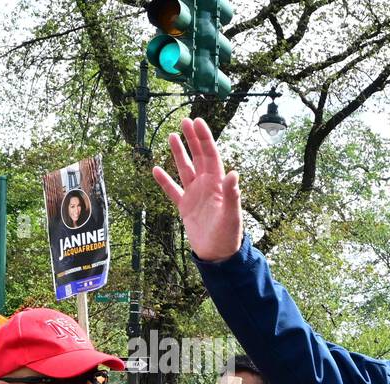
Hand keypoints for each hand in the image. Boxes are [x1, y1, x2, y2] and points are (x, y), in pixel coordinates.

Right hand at [152, 117, 244, 262]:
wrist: (218, 256)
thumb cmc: (228, 236)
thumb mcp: (231, 215)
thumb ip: (231, 195)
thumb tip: (233, 174)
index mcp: (218, 185)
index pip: (211, 156)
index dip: (204, 139)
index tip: (197, 121)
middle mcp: (207, 187)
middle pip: (199, 157)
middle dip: (192, 139)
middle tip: (184, 121)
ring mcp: (195, 196)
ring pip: (185, 169)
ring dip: (179, 154)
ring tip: (172, 136)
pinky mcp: (185, 207)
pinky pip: (173, 190)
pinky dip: (165, 180)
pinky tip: (156, 169)